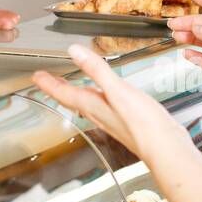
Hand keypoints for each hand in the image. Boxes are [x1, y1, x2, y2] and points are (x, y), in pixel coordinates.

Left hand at [31, 45, 181, 158]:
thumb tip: (74, 51)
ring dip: (75, 93)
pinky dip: (96, 98)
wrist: (165, 150)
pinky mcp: (126, 122)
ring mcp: (112, 119)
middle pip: (72, 100)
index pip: (63, 94)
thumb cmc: (143, 125)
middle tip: (46, 81)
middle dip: (58, 89)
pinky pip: (102, 107)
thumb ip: (96, 70)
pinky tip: (104, 97)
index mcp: (93, 106)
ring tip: (70, 86)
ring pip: (86, 104)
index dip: (48, 84)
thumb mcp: (118, 90)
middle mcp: (99, 114)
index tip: (36, 77)